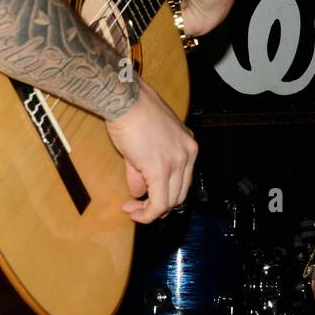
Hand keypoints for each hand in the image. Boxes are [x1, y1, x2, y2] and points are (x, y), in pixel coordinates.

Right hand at [106, 75, 197, 223]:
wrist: (126, 100)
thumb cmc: (133, 113)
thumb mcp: (143, 144)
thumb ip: (141, 171)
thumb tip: (138, 192)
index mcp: (188, 146)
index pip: (183, 180)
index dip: (165, 194)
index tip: (145, 198)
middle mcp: (188, 154)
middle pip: (179, 194)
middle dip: (158, 206)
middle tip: (137, 207)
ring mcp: (177, 162)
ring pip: (170, 202)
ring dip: (150, 211)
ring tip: (131, 209)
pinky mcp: (161, 169)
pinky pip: (158, 203)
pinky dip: (146, 214)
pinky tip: (131, 211)